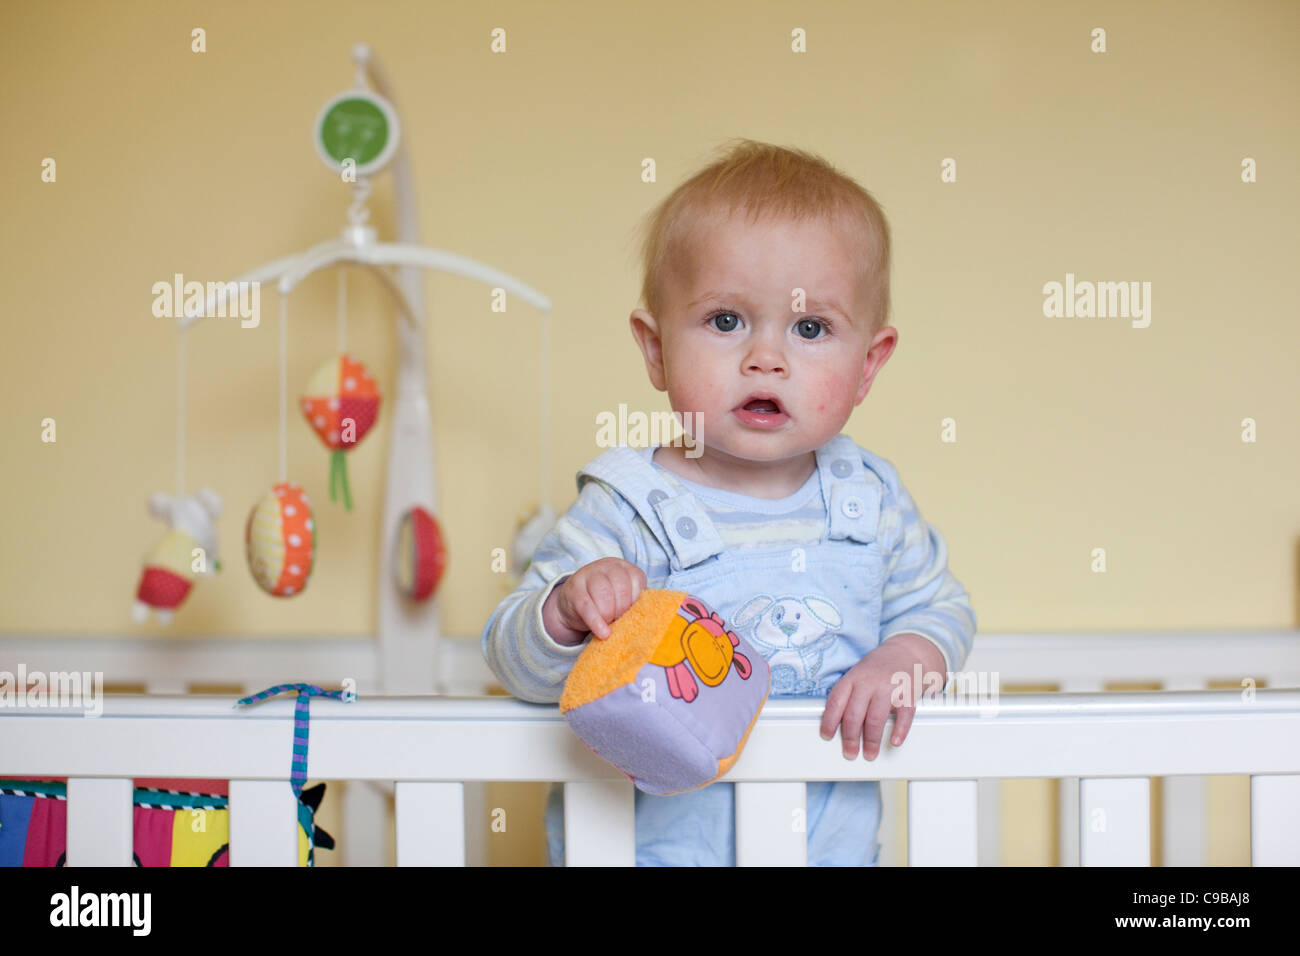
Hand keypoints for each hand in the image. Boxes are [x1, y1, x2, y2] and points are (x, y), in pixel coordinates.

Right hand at [545, 558, 646, 642]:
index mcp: (623, 567)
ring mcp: (588, 575)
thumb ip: (634, 603)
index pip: (636, 580)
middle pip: (621, 588)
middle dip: (622, 610)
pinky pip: (587, 607)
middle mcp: (606, 566)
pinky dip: (596, 622)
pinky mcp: (573, 589)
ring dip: (609, 616)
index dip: (635, 601)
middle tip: (618, 621)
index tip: (631, 613)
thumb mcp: (622, 597)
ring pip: (604, 596)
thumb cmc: (605, 602)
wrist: (572, 603)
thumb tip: (649, 620)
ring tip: (608, 625)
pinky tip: (603, 633)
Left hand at [819, 633, 945, 759]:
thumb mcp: (858, 675)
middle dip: (850, 737)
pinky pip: (904, 714)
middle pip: (855, 714)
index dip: (829, 721)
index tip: (826, 735)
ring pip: (876, 718)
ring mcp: (889, 688)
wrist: (907, 652)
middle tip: (849, 753)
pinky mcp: (908, 693)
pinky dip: (899, 730)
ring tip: (869, 754)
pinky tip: (894, 741)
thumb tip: (836, 723)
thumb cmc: (878, 669)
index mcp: (853, 678)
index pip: (836, 701)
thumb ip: (849, 696)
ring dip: (871, 740)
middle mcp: (869, 683)